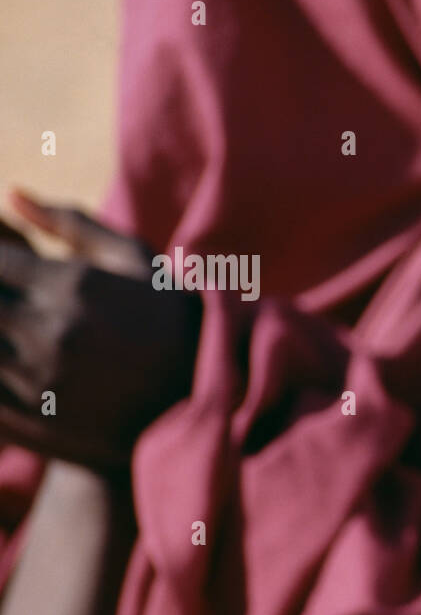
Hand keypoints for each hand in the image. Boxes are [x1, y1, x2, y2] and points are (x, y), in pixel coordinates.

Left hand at [0, 191, 200, 469]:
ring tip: (19, 335)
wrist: (207, 399)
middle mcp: (51, 331)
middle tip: (17, 306)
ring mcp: (41, 380)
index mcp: (71, 284)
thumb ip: (71, 223)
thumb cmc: (173, 318)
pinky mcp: (38, 422)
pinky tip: (16, 368)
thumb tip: (12, 192)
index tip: (10, 273)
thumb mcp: (135, 260)